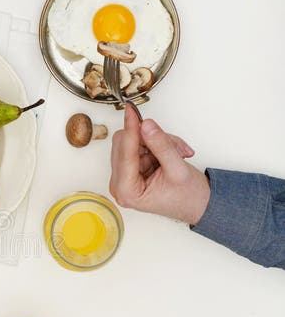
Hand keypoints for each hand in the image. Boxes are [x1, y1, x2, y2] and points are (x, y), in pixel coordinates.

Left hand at [109, 105, 209, 224]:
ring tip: (178, 153)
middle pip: (124, 143)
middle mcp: (119, 185)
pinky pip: (141, 144)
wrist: (197, 205)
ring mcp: (124, 176)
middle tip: (175, 146)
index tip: (131, 110)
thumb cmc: (188, 197)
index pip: (125, 153)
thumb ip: (161, 146)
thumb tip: (146, 125)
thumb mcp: (178, 170)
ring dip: (159, 142)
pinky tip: (173, 154)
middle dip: (152, 139)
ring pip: (134, 140)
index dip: (130, 129)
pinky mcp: (131, 168)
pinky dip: (159, 144)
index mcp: (127, 192)